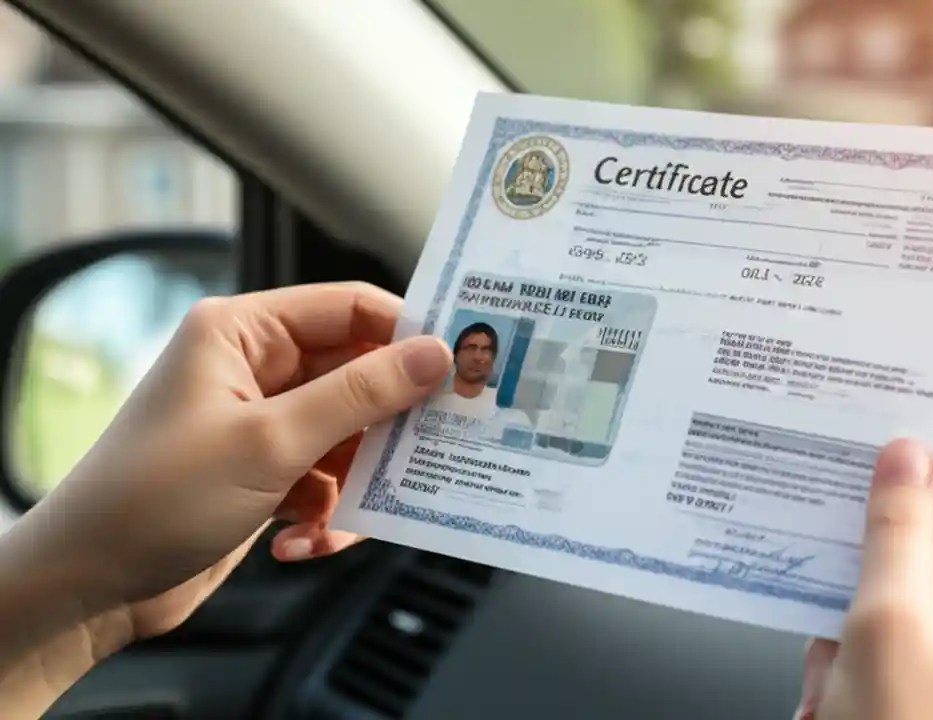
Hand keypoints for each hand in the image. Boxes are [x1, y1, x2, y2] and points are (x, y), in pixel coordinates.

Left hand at [0, 283, 450, 714]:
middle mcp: (253, 370)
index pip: (348, 308)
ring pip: (350, 436)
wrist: (88, 587)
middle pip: (358, 376)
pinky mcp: (265, 473)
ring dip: (357, 481)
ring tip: (345, 514)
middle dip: (389, 421)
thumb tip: (435, 356)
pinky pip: (328, 480)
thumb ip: (361, 395)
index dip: (407, 332)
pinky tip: (301, 541)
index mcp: (242, 333)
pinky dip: (328, 513)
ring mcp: (260, 424)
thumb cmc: (153, 498)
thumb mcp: (272, 442)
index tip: (460, 364)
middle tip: (434, 447)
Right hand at [795, 439, 932, 719]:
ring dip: (874, 623)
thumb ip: (898, 527)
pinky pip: (930, 652)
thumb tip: (907, 456)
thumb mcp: (890, 627)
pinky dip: (880, 661)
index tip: (885, 460)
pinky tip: (842, 697)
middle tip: (844, 576)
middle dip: (895, 565)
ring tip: (840, 673)